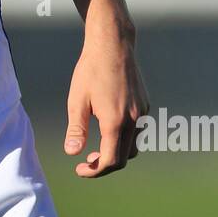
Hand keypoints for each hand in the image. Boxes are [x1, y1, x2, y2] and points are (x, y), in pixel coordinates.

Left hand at [63, 26, 148, 178]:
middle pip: (124, 158)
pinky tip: (108, 129)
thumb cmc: (91, 70)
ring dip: (117, 153)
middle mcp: (134, 120)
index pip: (110, 161)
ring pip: (134, 147)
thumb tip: (72, 153)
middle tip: (86, 162)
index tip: (80, 169)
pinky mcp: (145, 105)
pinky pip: (138, 132)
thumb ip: (76, 129)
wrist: (113, 45)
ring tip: (97, 148)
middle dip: (105, 165)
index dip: (95, 171)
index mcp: (115, 121)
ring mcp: (143, 113)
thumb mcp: (77, 100)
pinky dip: (124, 139)